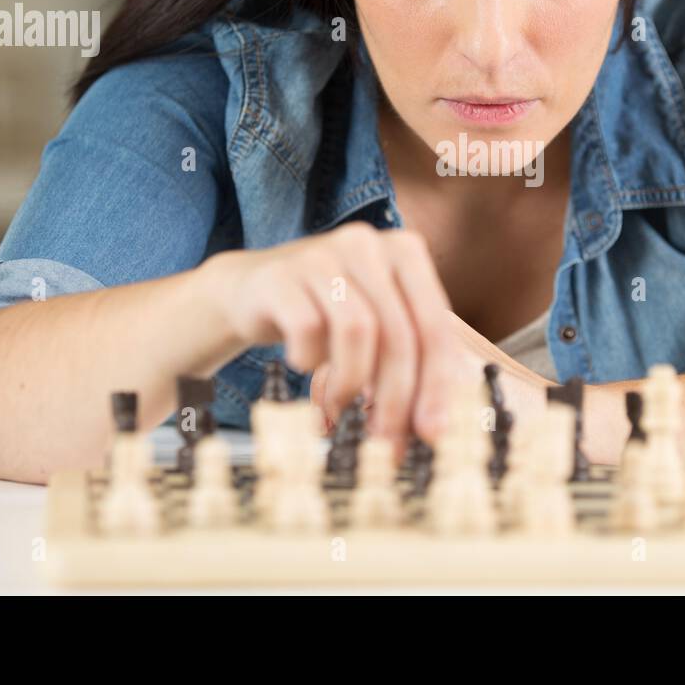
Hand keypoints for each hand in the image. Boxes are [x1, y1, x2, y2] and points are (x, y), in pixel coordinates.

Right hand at [206, 222, 460, 443]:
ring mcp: (323, 254)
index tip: (431, 432)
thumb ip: (410, 358)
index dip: (436, 384)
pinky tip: (304, 365)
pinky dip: (309, 359)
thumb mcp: (376, 325)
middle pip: (398, 332)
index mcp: (405, 252)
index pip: (434, 325)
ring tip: (340, 405)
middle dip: (396, 396)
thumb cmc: (324, 314)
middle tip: (386, 440)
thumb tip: (436, 423)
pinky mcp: (282, 275)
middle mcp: (367, 244)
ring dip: (351, 382)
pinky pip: (307, 328)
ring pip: (358, 330)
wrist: (248, 292)